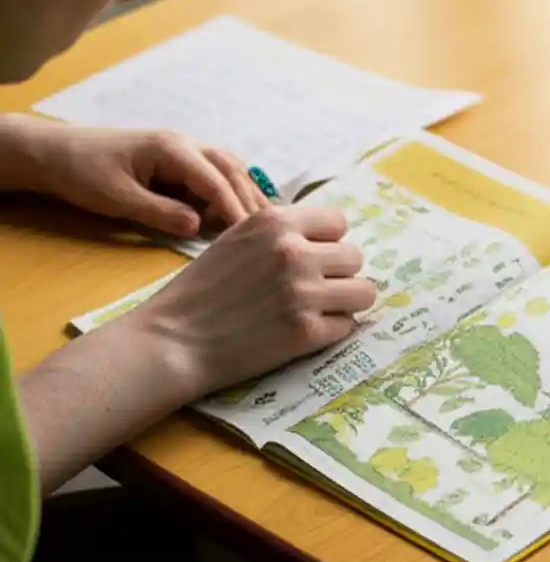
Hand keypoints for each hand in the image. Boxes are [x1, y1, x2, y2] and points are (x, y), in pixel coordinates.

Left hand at [10, 117, 268, 236]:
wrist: (54, 152)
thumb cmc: (82, 172)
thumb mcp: (117, 198)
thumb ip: (160, 212)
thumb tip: (199, 226)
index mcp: (172, 148)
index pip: (216, 180)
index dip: (236, 209)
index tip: (253, 235)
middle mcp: (185, 144)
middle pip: (232, 170)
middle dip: (252, 200)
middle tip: (272, 231)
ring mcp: (183, 150)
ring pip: (229, 169)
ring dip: (247, 194)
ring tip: (265, 224)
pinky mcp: (178, 161)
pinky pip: (216, 174)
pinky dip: (233, 192)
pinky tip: (239, 214)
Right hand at [119, 206, 376, 399]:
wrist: (174, 340)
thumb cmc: (201, 291)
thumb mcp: (236, 240)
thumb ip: (280, 234)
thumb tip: (325, 239)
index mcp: (275, 222)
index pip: (338, 221)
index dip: (328, 242)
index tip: (313, 258)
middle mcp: (294, 252)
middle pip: (355, 256)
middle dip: (338, 273)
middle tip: (313, 289)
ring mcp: (303, 292)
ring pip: (363, 291)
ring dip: (345, 302)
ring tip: (317, 310)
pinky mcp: (307, 332)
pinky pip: (348, 325)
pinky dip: (331, 330)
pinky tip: (303, 332)